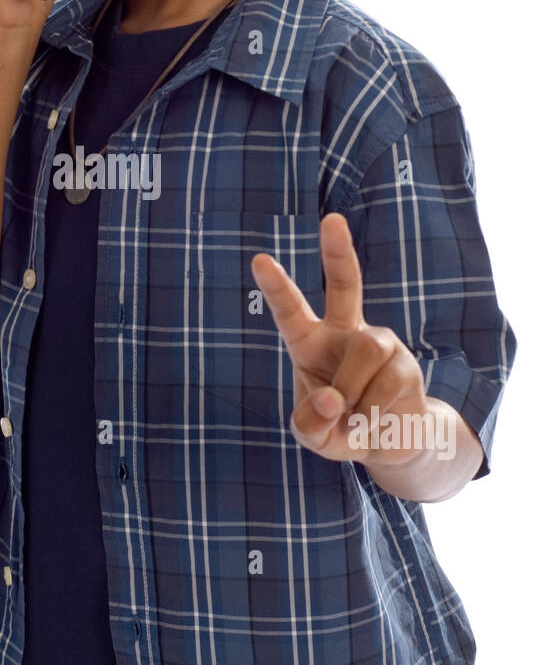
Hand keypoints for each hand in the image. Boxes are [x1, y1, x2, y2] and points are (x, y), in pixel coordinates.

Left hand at [251, 213, 434, 465]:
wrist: (389, 445)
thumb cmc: (341, 429)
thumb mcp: (314, 436)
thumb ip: (310, 423)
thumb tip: (331, 399)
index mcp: (309, 343)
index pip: (290, 311)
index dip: (276, 286)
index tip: (259, 259)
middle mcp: (344, 332)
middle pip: (346, 285)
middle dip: (338, 251)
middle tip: (331, 219)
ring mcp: (378, 343)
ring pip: (365, 353)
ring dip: (353, 393)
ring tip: (352, 418)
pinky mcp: (404, 363)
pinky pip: (386, 384)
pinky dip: (374, 412)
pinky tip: (375, 421)